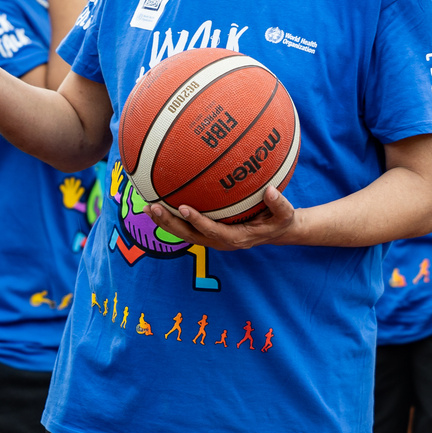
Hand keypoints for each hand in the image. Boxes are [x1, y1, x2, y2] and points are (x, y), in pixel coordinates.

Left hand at [144, 185, 297, 251]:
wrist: (275, 231)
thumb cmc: (279, 220)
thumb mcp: (285, 215)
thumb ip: (279, 204)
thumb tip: (270, 191)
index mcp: (237, 238)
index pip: (212, 231)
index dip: (197, 221)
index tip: (183, 207)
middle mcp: (220, 241)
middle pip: (190, 235)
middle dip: (170, 223)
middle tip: (153, 208)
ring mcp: (211, 238)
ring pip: (183, 233)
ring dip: (164, 221)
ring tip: (146, 207)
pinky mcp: (207, 233)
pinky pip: (186, 226)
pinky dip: (171, 217)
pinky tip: (157, 202)